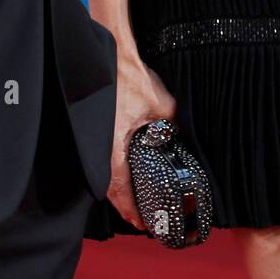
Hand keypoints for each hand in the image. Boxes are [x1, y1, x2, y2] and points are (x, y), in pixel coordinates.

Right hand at [107, 51, 177, 230]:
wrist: (113, 54)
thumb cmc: (132, 78)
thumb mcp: (162, 105)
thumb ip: (172, 126)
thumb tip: (183, 141)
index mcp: (115, 145)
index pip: (120, 189)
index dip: (131, 209)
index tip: (142, 224)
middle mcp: (101, 147)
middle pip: (109, 189)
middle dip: (125, 206)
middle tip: (141, 220)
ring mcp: (96, 139)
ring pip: (105, 176)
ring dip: (119, 191)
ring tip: (134, 204)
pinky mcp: (97, 129)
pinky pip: (104, 160)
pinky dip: (114, 173)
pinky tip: (125, 175)